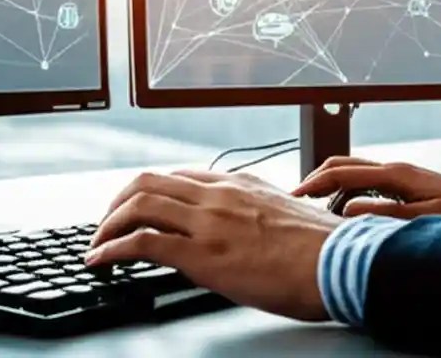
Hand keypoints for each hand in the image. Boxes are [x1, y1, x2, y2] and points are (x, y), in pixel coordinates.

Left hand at [85, 169, 343, 320]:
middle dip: (117, 203)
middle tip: (107, 224)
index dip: (149, 192)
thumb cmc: (325, 249)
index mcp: (239, 186)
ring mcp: (208, 223)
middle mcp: (218, 196)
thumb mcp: (285, 215)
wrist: (343, 264)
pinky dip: (112, 249)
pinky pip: (142, 242)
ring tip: (97, 244)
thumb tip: (243, 229)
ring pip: (138, 204)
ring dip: (108, 224)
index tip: (137, 209)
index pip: (178, 177)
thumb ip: (256, 214)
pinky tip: (101, 261)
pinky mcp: (202, 255)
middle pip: (148, 182)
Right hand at [292, 157, 440, 221]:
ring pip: (354, 171)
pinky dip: (347, 189)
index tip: (293, 196)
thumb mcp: (423, 218)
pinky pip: (367, 181)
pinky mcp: (407, 184)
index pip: (341, 173)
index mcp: (395, 174)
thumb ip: (383, 214)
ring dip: (331, 183)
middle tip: (296, 196)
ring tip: (315, 204)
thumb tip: (345, 209)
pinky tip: (345, 207)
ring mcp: (401, 175)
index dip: (313, 183)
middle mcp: (395, 169)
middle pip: (343, 164)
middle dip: (316, 177)